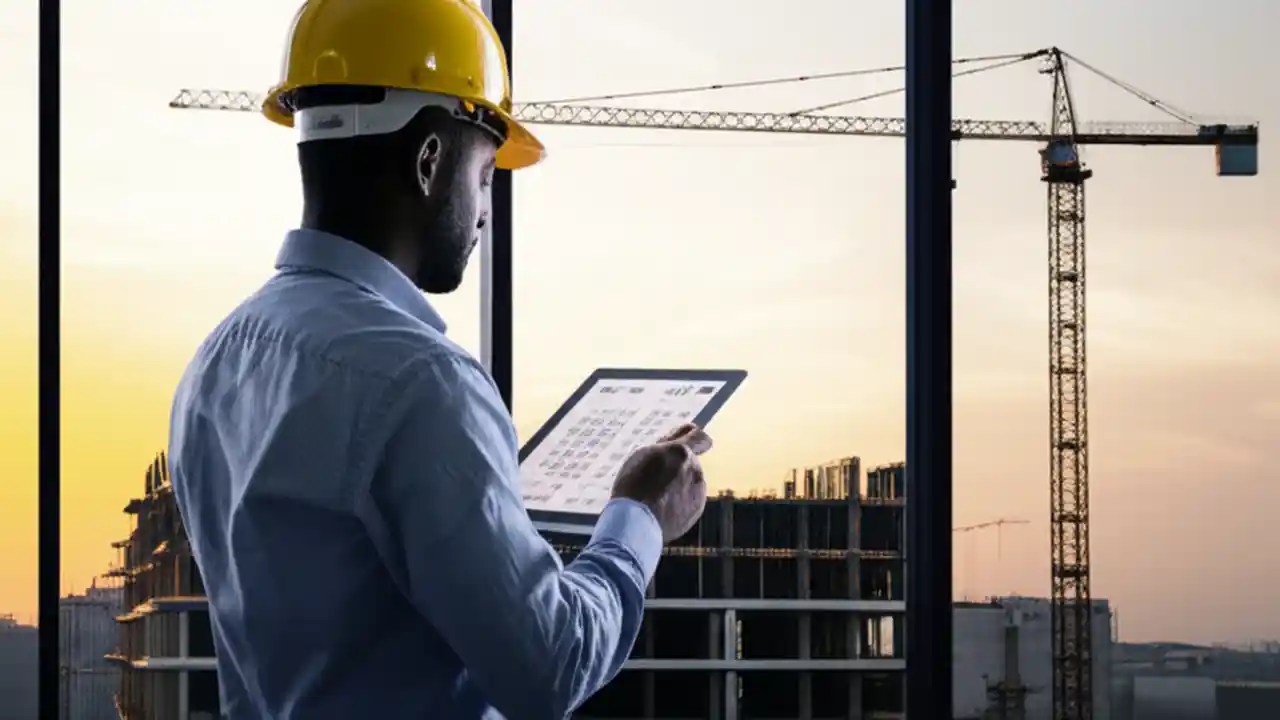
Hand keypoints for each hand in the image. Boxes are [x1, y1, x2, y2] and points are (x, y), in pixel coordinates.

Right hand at [610, 423, 712, 543]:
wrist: (637, 523)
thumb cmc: (634, 486)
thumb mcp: (643, 455)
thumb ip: (665, 446)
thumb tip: (679, 438)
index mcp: (681, 452)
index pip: (700, 438)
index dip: (693, 438)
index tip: (685, 442)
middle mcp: (695, 470)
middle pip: (689, 463)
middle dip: (677, 467)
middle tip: (655, 477)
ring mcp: (698, 491)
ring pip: (690, 482)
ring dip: (679, 486)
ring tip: (656, 497)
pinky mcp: (696, 510)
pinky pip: (689, 500)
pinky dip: (679, 502)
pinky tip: (662, 509)